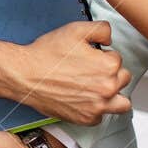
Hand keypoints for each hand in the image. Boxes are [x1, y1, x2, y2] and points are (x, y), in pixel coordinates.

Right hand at [0, 20, 130, 125]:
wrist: (24, 75)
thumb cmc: (47, 54)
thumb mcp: (75, 30)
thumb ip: (101, 29)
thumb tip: (110, 39)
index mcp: (108, 66)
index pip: (118, 59)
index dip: (103, 55)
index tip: (89, 57)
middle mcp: (107, 88)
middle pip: (123, 79)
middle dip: (110, 73)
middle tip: (90, 70)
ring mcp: (97, 107)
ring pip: (122, 103)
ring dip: (113, 95)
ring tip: (98, 88)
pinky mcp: (85, 119)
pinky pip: (102, 117)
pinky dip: (96, 109)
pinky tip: (84, 99)